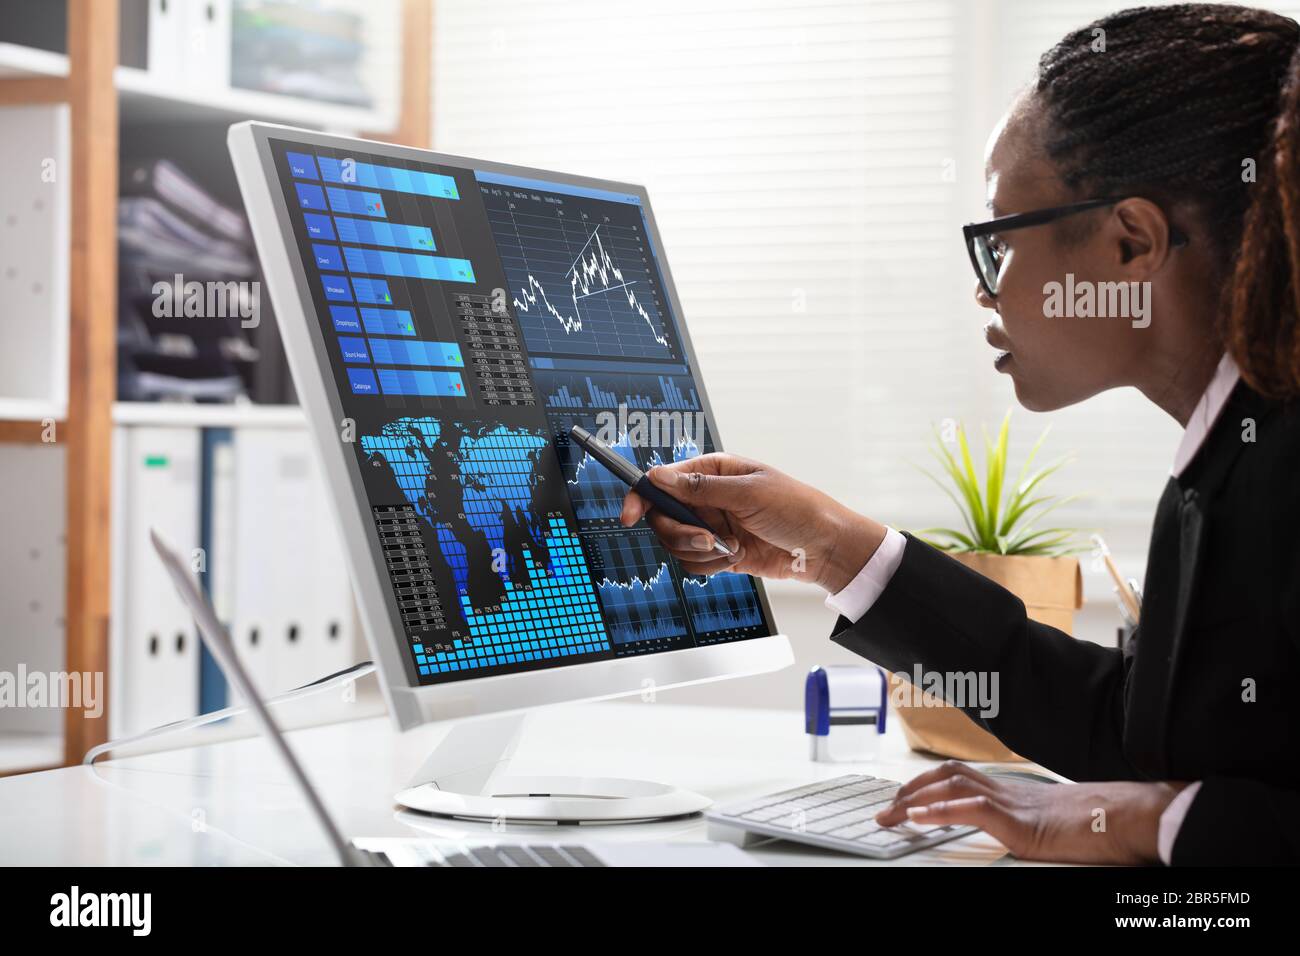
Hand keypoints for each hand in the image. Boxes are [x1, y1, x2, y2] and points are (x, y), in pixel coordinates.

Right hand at [620, 452, 885, 590]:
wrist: (823, 548)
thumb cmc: (797, 508)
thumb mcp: (750, 492)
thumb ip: (701, 488)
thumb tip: (659, 477)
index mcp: (712, 472)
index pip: (662, 481)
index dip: (640, 496)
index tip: (628, 515)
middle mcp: (707, 498)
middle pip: (663, 517)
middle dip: (680, 533)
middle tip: (706, 539)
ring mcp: (711, 526)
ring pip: (676, 544)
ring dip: (700, 552)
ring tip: (731, 547)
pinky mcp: (719, 552)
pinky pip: (694, 564)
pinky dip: (711, 565)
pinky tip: (736, 557)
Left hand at [873, 761, 1183, 863]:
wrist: (1134, 818)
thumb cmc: (1103, 824)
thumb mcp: (1055, 826)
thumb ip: (1031, 825)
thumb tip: (1022, 834)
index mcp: (1015, 793)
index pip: (960, 777)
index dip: (928, 783)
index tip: (904, 797)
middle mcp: (1009, 792)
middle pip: (947, 776)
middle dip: (911, 789)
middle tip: (886, 808)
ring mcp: (1014, 805)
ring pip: (951, 786)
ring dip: (915, 799)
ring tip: (892, 812)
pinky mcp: (1022, 823)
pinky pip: (973, 809)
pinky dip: (941, 811)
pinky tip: (920, 817)